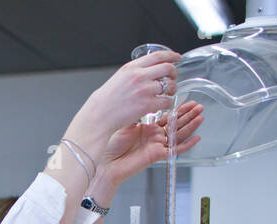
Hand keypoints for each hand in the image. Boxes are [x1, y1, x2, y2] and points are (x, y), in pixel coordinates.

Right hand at [65, 50, 181, 156]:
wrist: (99, 115)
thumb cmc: (106, 100)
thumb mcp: (119, 78)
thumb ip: (134, 72)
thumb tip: (149, 70)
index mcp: (132, 68)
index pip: (158, 56)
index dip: (171, 55)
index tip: (176, 57)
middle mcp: (139, 76)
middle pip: (167, 68)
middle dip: (174, 73)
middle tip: (173, 78)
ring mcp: (144, 90)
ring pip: (170, 85)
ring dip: (173, 89)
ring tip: (168, 94)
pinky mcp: (147, 105)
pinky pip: (167, 101)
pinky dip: (168, 103)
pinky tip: (163, 105)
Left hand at [92, 101, 204, 195]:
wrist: (105, 162)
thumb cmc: (111, 146)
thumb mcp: (126, 124)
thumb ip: (138, 114)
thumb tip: (145, 100)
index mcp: (147, 128)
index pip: (167, 117)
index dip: (178, 109)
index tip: (187, 99)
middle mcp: (154, 136)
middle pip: (176, 124)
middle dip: (188, 114)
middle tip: (199, 105)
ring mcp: (157, 145)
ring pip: (179, 135)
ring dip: (190, 126)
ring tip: (200, 116)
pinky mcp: (157, 155)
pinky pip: (175, 150)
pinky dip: (187, 145)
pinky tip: (196, 138)